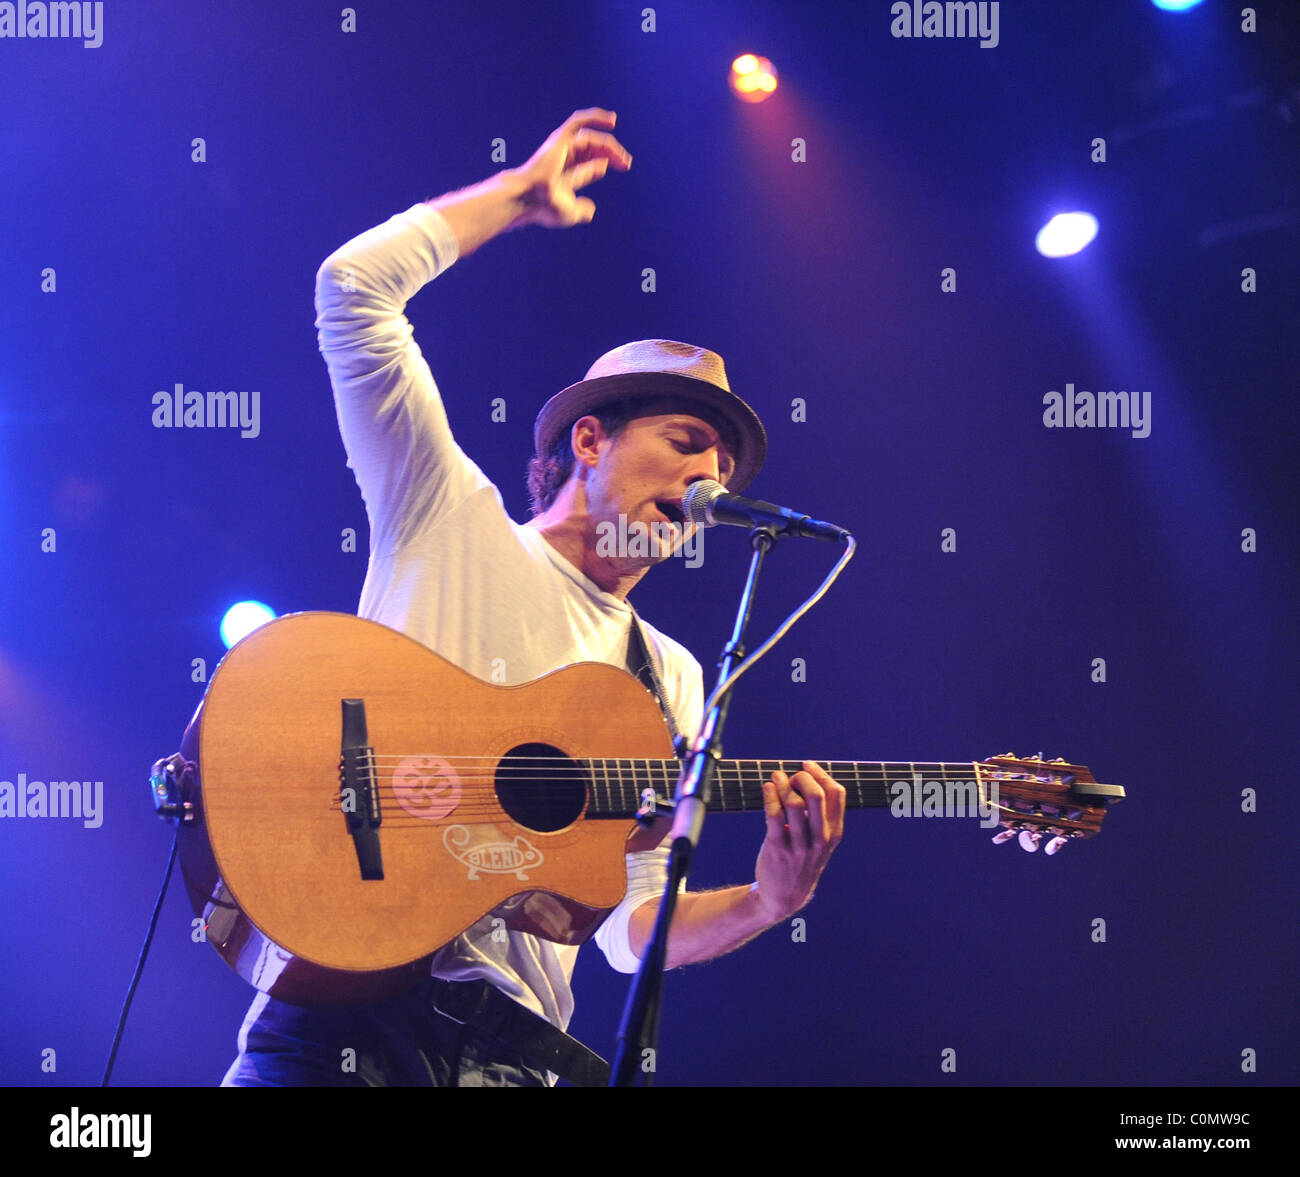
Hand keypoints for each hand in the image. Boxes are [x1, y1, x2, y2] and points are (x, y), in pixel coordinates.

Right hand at [510, 108, 631, 228]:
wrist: (530, 198)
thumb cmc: (545, 207)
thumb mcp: (569, 213)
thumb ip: (580, 211)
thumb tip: (591, 211)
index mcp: (566, 174)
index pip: (589, 164)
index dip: (605, 164)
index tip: (624, 166)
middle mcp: (564, 158)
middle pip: (593, 150)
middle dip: (612, 154)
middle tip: (627, 163)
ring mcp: (562, 147)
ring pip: (591, 138)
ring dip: (609, 145)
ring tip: (623, 156)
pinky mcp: (561, 138)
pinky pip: (579, 121)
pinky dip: (596, 117)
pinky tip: (612, 121)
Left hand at [753, 761, 845, 923]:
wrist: (783, 897)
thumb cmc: (801, 860)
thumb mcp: (821, 842)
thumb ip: (821, 815)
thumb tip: (808, 777)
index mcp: (834, 833)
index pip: (837, 794)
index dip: (821, 774)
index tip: (806, 766)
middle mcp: (820, 839)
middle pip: (817, 795)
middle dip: (803, 777)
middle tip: (791, 776)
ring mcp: (799, 845)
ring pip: (794, 804)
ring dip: (783, 784)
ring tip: (775, 778)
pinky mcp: (777, 848)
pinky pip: (774, 816)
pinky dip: (770, 796)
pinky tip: (767, 788)